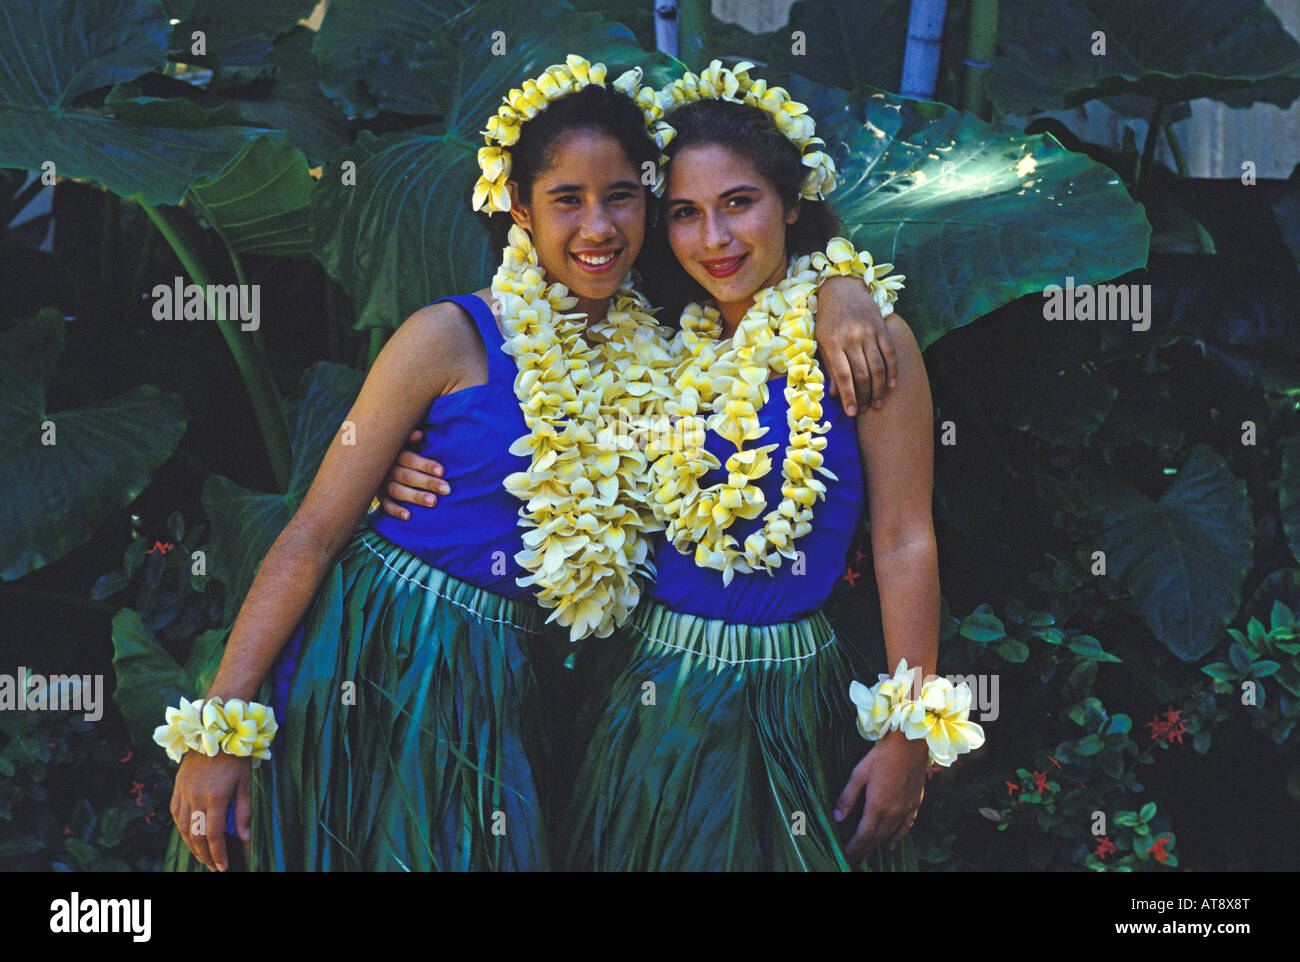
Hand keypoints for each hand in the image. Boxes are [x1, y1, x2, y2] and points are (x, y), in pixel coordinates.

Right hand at [169, 750, 251, 871]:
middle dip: (205, 855)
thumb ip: (243, 812)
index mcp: (215, 798)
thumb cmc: (235, 758)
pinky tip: (189, 836)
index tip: (223, 867)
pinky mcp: (177, 788)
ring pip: (183, 828)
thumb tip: (244, 838)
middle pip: (196, 836)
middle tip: (214, 867)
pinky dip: (181, 829)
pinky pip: (175, 814)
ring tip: (203, 857)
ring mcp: (183, 793)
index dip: (218, 854)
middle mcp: (196, 798)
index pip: (214, 835)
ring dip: (192, 846)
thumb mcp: (245, 783)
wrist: (215, 733)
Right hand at [377, 429, 449, 518]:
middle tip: (446, 489)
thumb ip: (410, 440)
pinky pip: (386, 504)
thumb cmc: (398, 453)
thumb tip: (419, 434)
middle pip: (408, 476)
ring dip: (415, 496)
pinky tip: (408, 516)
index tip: (442, 471)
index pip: (411, 459)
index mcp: (395, 455)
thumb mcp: (402, 444)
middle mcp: (388, 469)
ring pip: (398, 490)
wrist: (369, 463)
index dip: (426, 465)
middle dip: (428, 482)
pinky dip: (395, 510)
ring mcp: (382, 484)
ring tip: (433, 502)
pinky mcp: (379, 496)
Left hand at [816, 275, 898, 416]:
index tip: (852, 412)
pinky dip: (892, 371)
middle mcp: (852, 338)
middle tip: (865, 410)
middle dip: (864, 396)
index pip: (843, 376)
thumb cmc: (828, 318)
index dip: (849, 396)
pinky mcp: (881, 327)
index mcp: (833, 342)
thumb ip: (829, 366)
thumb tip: (835, 393)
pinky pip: (889, 353)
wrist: (842, 287)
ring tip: (877, 403)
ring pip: (877, 367)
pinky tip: (891, 385)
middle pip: (862, 374)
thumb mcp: (822, 340)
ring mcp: (868, 332)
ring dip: (879, 389)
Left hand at [834, 730, 927, 861]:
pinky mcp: (915, 803)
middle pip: (877, 839)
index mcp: (877, 806)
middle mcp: (894, 812)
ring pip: (891, 835)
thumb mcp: (858, 773)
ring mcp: (906, 809)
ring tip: (867, 853)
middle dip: (864, 850)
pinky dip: (897, 837)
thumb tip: (837, 818)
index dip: (854, 848)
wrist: (910, 743)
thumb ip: (847, 797)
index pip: (863, 836)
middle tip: (853, 858)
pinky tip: (891, 844)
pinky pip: (906, 827)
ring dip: (878, 845)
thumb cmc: (881, 755)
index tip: (846, 856)